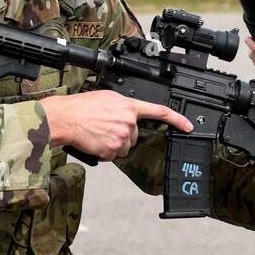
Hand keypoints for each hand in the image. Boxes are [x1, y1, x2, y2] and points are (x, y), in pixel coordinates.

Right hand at [43, 91, 191, 160]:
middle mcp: (129, 122)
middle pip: (134, 136)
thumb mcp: (106, 98)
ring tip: (98, 134)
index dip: (177, 119)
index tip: (188, 126)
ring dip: (113, 144)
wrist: (66, 118)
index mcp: (129, 106)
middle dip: (122, 135)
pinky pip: (113, 156)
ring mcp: (122, 137)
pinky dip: (104, 152)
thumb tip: (128, 115)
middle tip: (105, 128)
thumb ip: (122, 106)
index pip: (159, 111)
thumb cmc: (81, 107)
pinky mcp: (113, 150)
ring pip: (124, 148)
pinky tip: (95, 142)